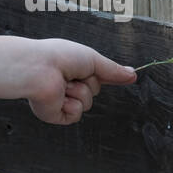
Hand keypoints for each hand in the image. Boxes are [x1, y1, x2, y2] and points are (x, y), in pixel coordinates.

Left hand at [22, 38, 136, 124]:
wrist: (39, 69)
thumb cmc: (61, 57)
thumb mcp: (93, 59)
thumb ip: (113, 70)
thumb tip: (133, 74)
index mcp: (73, 68)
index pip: (97, 76)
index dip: (110, 77)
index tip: (128, 77)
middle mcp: (67, 84)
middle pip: (94, 90)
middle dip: (90, 82)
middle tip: (74, 73)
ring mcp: (61, 100)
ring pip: (86, 103)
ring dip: (79, 92)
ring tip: (64, 83)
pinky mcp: (55, 114)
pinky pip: (75, 115)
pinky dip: (71, 105)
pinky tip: (59, 96)